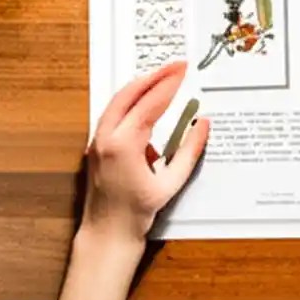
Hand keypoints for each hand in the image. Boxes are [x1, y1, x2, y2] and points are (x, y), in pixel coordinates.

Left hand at [53, 63, 209, 299]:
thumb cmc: (136, 213)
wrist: (107, 233)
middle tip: (175, 66)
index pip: (149, 105)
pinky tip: (146, 105)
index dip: (167, 85)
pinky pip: (112, 115)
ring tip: (163, 78)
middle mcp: (105, 138)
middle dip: (153, 76)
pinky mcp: (96, 146)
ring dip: (139, 88)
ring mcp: (97, 140)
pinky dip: (129, 104)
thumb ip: (189, 152)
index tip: (182, 70)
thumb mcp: (170, 183)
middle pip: (129, 94)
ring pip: (117, 102)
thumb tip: (203, 126)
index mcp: (123, 145)